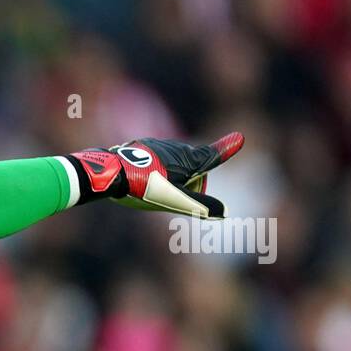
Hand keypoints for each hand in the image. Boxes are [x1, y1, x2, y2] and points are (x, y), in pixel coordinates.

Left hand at [67, 132, 244, 218]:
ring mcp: (158, 144)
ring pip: (173, 161)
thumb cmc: (144, 187)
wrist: (110, 173)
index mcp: (189, 159)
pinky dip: (154, 169)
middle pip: (192, 164)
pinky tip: (140, 180)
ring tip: (152, 189)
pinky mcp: (141, 146)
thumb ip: (198, 205)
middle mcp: (177, 147)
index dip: (227, 149)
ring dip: (170, 174)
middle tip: (173, 196)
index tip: (239, 137)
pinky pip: (155, 159)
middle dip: (190, 180)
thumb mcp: (174, 199)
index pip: (213, 156)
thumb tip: (223, 212)